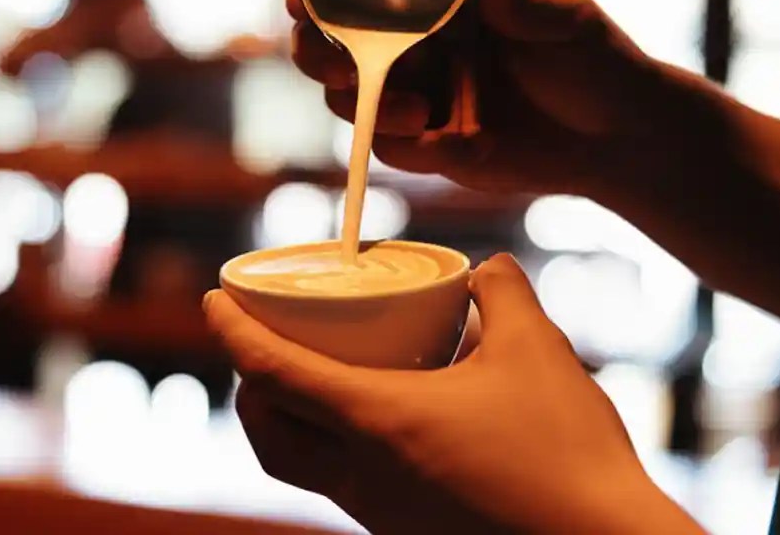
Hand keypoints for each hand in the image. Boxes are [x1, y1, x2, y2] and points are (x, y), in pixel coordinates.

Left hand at [204, 254, 701, 534]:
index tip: (212, 301)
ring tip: (309, 379)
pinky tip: (374, 423)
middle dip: (248, 384)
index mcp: (377, 423)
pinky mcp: (406, 533)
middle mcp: (363, 476)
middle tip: (259, 342)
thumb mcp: (537, 349)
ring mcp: (382, 514)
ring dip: (284, 420)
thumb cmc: (567, 451)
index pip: (272, 373)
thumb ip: (505, 292)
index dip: (232, 333)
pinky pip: (342, 486)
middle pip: (267, 431)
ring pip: (299, 466)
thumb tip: (485, 269)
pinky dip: (330, 447)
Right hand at [289, 0, 687, 196]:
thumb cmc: (595, 61)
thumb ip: (527, 2)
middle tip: (346, 70)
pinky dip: (404, 148)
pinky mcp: (426, 145)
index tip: (304, 0)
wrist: (616, 138)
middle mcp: (412, 44)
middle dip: (318, 57)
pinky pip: (386, 149)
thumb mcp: (568, 20)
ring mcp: (414, 95)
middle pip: (327, 47)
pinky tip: (451, 144)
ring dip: (367, 108)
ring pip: (348, 100)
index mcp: (432, 0)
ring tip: (423, 114)